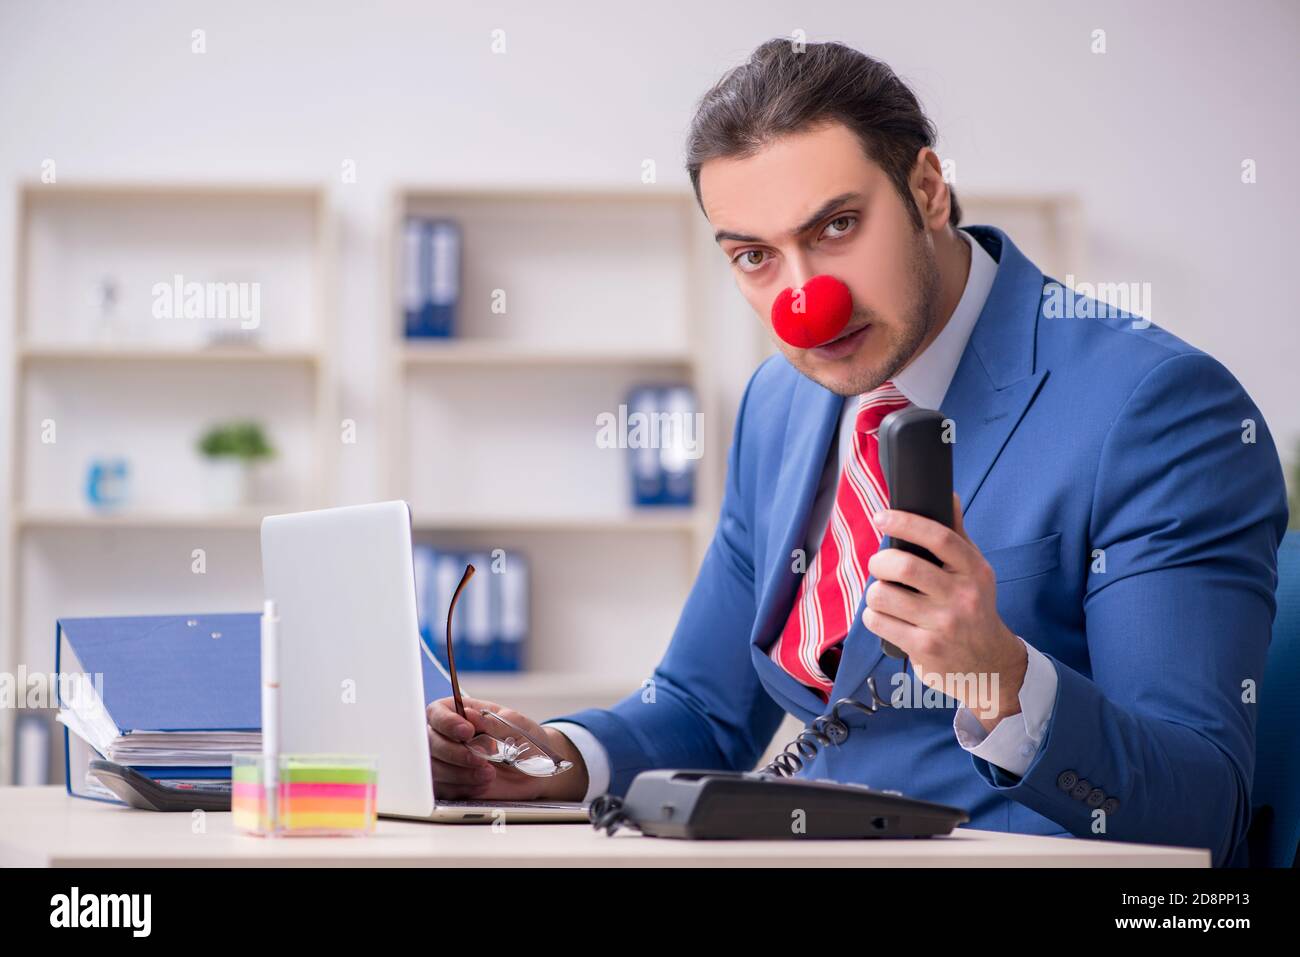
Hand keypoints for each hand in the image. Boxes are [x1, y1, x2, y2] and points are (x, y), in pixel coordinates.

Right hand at [425, 695, 588, 800]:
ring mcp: (446, 762)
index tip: (467, 732)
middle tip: (481, 759)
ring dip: (460, 774)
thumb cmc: (525, 740)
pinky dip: (463, 788)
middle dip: (455, 753)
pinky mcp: (449, 785)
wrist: (535, 771)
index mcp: (460, 713)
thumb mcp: (517, 725)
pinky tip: (482, 785)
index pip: (437, 712)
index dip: (447, 723)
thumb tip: (470, 715)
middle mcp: (447, 736)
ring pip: (434, 769)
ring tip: (489, 774)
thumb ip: (494, 721)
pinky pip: (442, 790)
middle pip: (430, 743)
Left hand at [862, 493, 1026, 730]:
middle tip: (880, 565)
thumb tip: (948, 494)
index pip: (940, 538)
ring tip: (885, 595)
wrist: (990, 666)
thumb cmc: (974, 609)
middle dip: (880, 562)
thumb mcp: (975, 572)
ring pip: (882, 595)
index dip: (905, 522)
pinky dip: (873, 616)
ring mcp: (943, 625)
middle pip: (904, 567)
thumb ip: (957, 535)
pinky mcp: (924, 649)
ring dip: (875, 592)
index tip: (882, 516)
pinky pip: (878, 621)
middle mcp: (961, 597)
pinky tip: (886, 617)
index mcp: (973, 571)